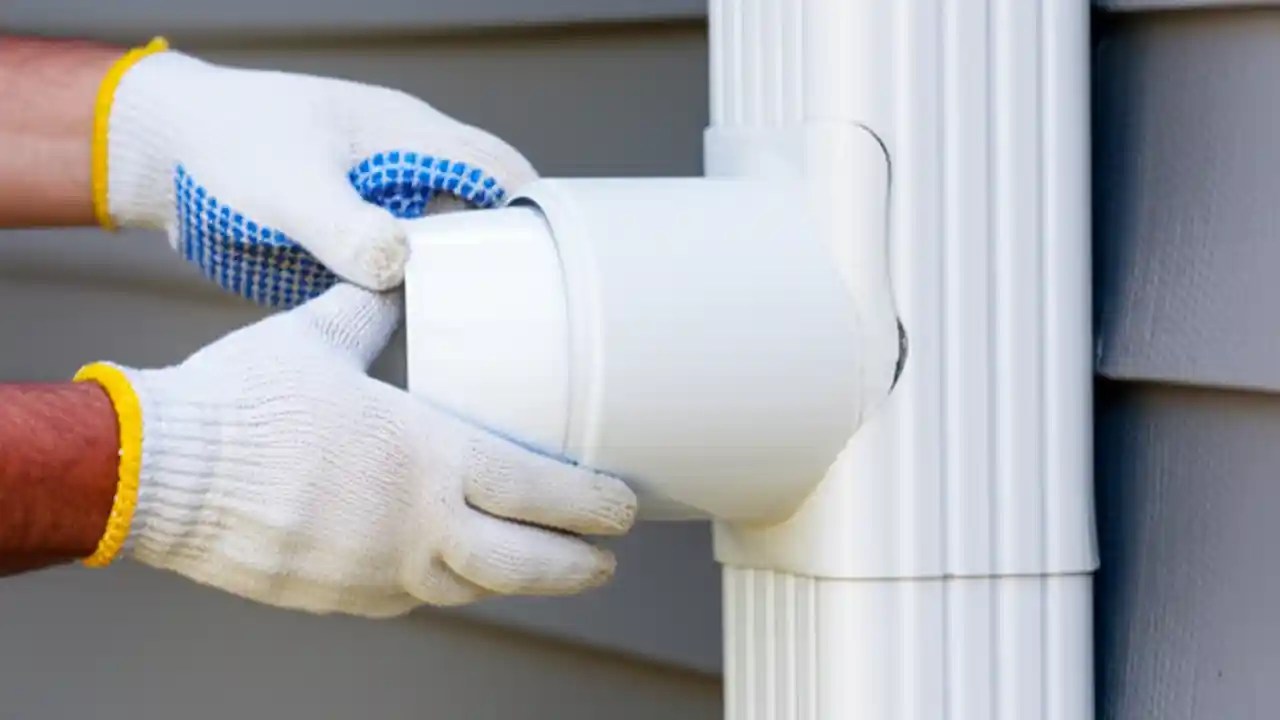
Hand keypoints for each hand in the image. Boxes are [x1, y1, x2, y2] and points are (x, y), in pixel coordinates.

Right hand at [91, 284, 635, 616]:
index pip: (540, 491)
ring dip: (516, 579)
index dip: (593, 505)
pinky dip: (447, 583)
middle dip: (579, 564)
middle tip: (607, 560)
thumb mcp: (321, 335)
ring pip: (474, 587)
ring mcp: (382, 568)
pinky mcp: (345, 595)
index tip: (623, 508)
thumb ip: (372, 307)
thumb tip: (392, 268)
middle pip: (526, 563)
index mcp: (429, 456)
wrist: (160, 470)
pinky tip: (451, 569)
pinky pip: (415, 596)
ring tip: (540, 566)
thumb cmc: (243, 402)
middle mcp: (419, 524)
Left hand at [102, 42, 536, 306]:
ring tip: (486, 345)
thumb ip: (344, 224)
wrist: (164, 156)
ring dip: (464, 289)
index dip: (531, 215)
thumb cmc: (226, 144)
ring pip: (448, 251)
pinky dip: (422, 302)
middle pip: (484, 217)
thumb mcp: (286, 186)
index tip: (552, 270)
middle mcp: (406, 175)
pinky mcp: (355, 244)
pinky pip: (406, 275)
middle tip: (524, 322)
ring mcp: (381, 211)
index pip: (498, 170)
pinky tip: (427, 343)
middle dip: (508, 261)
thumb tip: (402, 265)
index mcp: (406, 138)